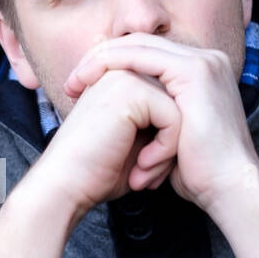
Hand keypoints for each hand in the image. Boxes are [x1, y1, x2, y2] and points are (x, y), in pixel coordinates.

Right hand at [30, 68, 182, 217]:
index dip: (165, 138)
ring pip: (179, 109)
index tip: (142, 168)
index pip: (168, 99)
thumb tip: (193, 118)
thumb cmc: (97, 172)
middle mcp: (121, 70)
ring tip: (145, 173)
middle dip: (170, 142)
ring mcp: (125, 76)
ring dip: (168, 149)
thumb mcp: (136, 142)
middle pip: (177, 103)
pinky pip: (173, 117)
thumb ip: (158, 121)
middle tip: (147, 174)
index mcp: (118, 78)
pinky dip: (165, 149)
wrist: (66, 186)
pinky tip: (142, 167)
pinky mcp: (130, 91)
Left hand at [62, 33, 258, 214]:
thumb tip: (127, 120)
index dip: (110, 64)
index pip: (147, 53)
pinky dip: (112, 65)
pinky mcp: (195, 72)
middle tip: (70, 82)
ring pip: (137, 45)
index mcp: (201, 72)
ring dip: (99, 60)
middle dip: (99, 58)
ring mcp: (203, 62)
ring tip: (73, 83)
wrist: (229, 188)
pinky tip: (89, 81)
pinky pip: (141, 57)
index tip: (80, 84)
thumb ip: (153, 118)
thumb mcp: (169, 137)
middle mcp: (206, 60)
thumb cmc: (199, 173)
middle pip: (139, 42)